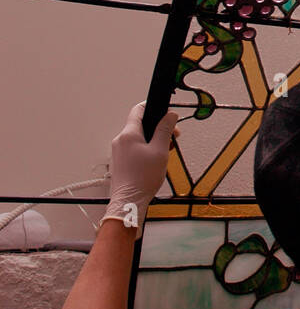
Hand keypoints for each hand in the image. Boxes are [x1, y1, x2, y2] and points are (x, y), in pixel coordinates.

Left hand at [100, 102, 178, 236]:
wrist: (128, 202)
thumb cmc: (142, 179)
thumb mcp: (160, 151)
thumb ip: (165, 130)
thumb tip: (170, 115)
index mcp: (129, 134)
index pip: (139, 109)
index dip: (154, 107)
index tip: (166, 112)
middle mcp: (120, 140)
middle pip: (141, 125)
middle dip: (158, 128)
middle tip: (172, 137)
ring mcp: (118, 151)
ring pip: (139, 138)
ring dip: (153, 141)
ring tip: (164, 153)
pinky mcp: (120, 161)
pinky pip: (134, 149)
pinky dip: (146, 150)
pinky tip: (155, 162)